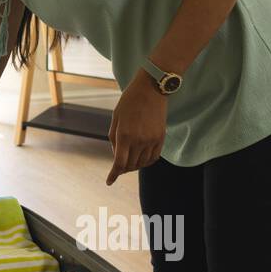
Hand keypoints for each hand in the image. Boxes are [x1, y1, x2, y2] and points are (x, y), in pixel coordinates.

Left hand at [105, 71, 167, 185]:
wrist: (151, 89)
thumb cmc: (129, 102)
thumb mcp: (116, 118)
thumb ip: (114, 139)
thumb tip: (117, 157)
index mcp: (124, 135)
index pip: (119, 163)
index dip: (113, 174)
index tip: (109, 181)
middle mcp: (139, 140)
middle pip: (130, 165)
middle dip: (122, 169)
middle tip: (118, 168)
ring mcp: (152, 140)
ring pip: (142, 163)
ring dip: (134, 166)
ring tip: (129, 161)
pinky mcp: (161, 138)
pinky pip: (153, 158)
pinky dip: (146, 162)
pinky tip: (140, 159)